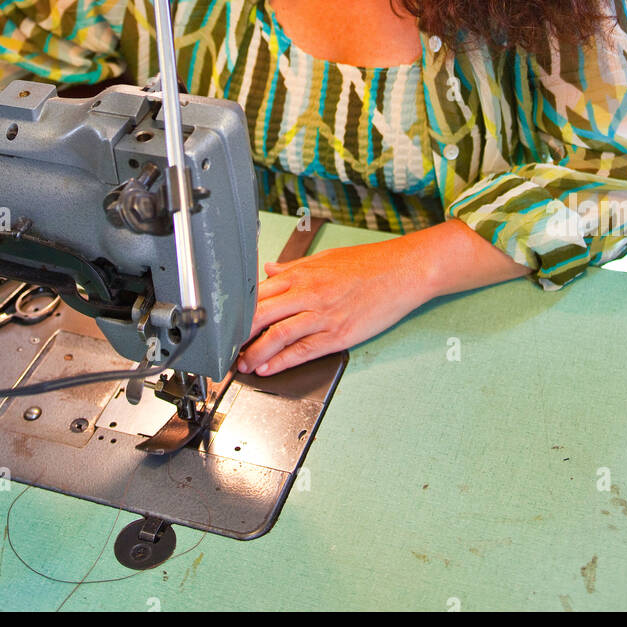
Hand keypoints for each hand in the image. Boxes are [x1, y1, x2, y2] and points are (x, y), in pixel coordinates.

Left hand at [236, 238, 431, 376]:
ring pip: (278, 334)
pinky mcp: (338, 333)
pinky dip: (282, 360)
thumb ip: (293, 268)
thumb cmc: (369, 263)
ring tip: (242, 364)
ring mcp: (323, 314)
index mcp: (303, 274)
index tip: (225, 324)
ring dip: (255, 352)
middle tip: (223, 350)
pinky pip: (303, 350)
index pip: (259, 293)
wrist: (403, 270)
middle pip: (261, 314)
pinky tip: (268, 368)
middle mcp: (308, 293)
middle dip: (238, 334)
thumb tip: (268, 270)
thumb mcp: (325, 258)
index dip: (237, 311)